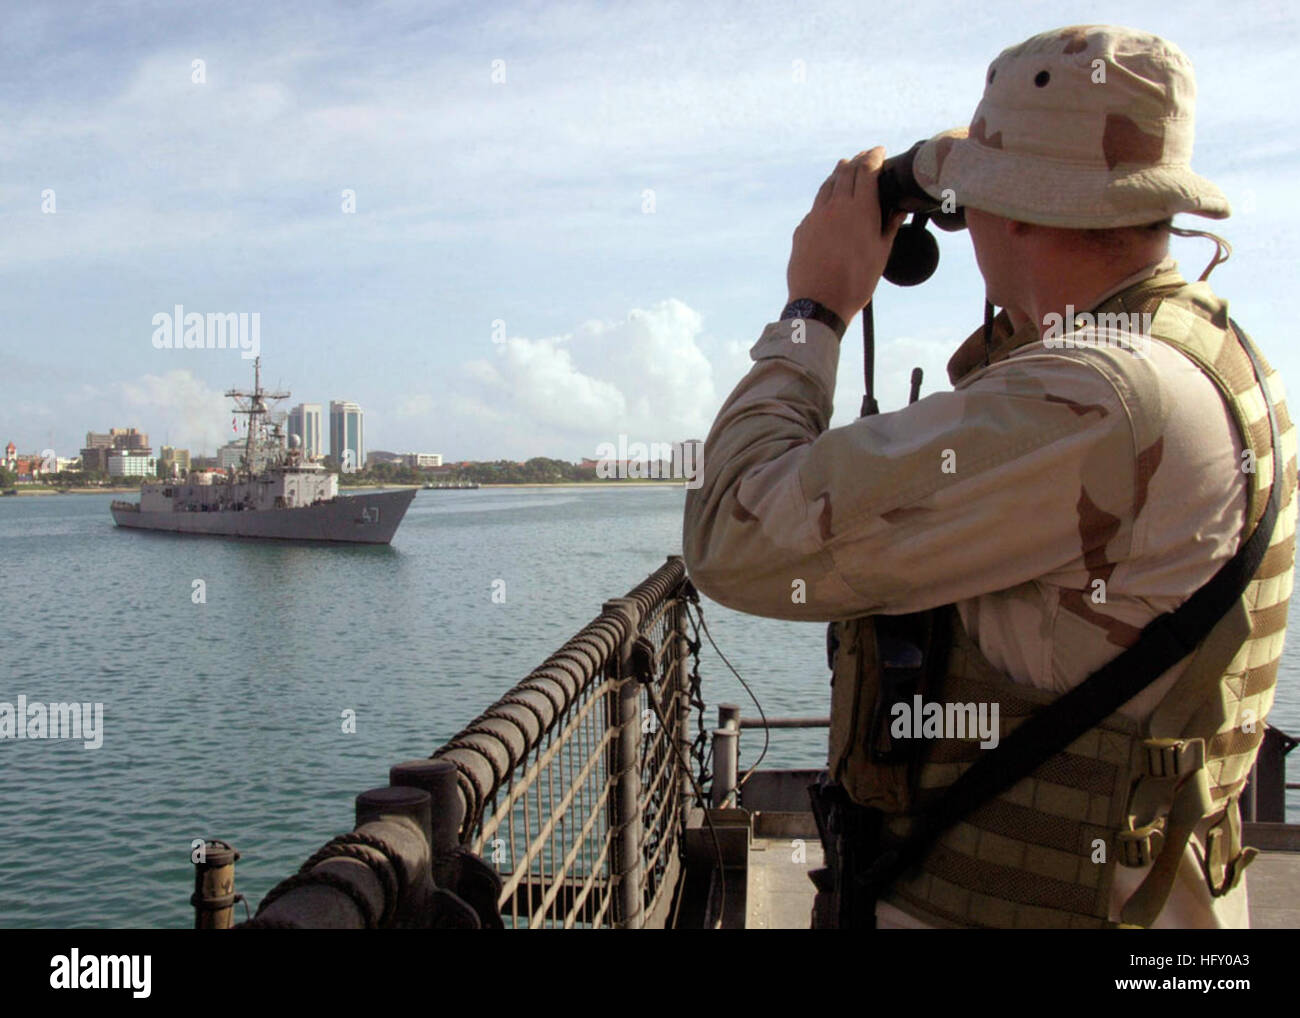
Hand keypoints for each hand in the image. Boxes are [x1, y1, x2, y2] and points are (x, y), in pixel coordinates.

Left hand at [786, 147, 905, 324]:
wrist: (819, 302)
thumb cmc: (856, 281)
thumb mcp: (881, 254)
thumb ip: (889, 227)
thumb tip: (898, 211)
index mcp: (860, 209)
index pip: (867, 170)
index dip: (874, 156)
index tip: (880, 150)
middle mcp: (836, 206)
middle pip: (845, 172)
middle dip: (857, 160)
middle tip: (864, 156)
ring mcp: (815, 216)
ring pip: (827, 186)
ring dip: (838, 174)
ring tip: (844, 167)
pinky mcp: (802, 229)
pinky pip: (815, 207)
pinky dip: (825, 198)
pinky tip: (828, 203)